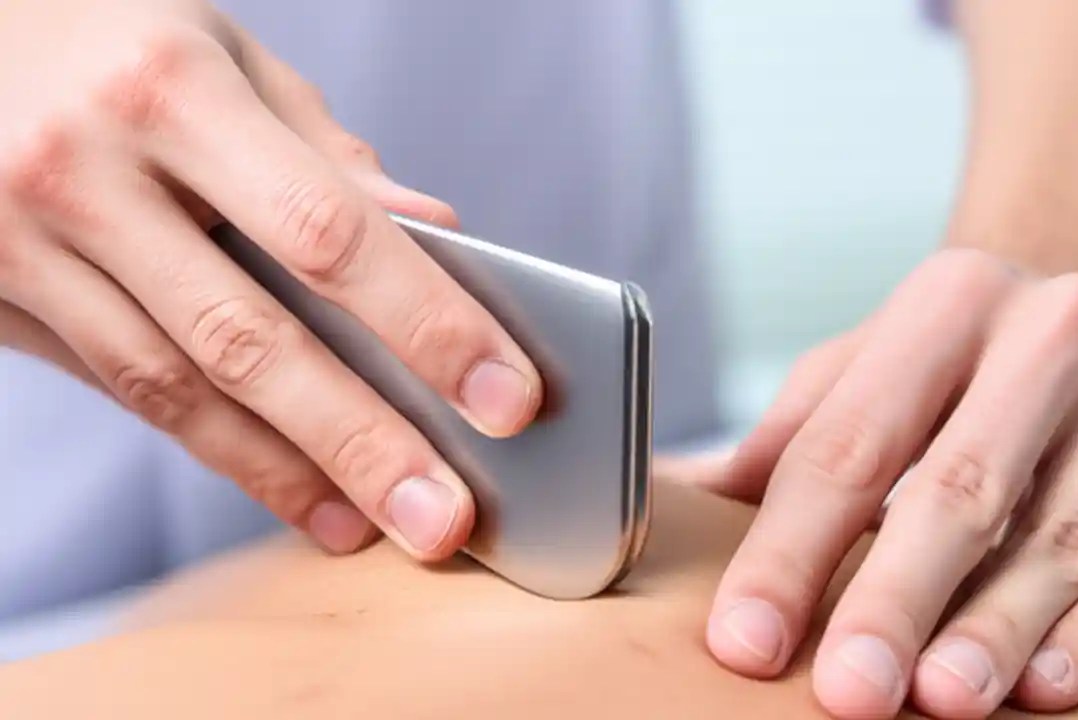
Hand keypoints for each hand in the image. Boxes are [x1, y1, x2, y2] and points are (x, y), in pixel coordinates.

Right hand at [0, 0, 541, 559]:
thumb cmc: (104, 33)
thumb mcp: (220, 52)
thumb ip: (323, 152)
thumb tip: (435, 237)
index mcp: (170, 89)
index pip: (327, 232)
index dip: (427, 323)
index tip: (506, 398)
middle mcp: (85, 169)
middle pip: (250, 338)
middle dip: (362, 440)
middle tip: (446, 517)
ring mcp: (19, 240)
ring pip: (176, 389)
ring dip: (288, 473)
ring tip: (375, 525)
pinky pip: (121, 389)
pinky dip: (213, 448)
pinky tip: (289, 490)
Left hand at [702, 249, 1077, 718]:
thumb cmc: (947, 369)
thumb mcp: (858, 376)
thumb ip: (780, 444)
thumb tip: (673, 502)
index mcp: (948, 301)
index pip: (851, 441)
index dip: (790, 550)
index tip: (746, 640)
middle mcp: (1055, 333)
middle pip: (961, 485)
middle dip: (894, 598)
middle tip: (847, 691)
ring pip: (1061, 535)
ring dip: (996, 628)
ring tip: (940, 699)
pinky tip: (1043, 686)